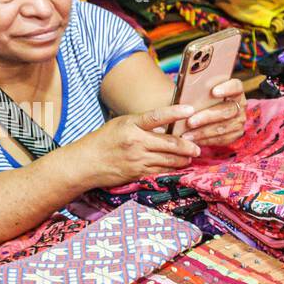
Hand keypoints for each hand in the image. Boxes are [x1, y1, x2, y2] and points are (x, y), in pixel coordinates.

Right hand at [71, 105, 200, 187]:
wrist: (85, 163)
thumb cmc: (103, 140)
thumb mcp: (120, 124)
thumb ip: (142, 124)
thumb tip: (165, 125)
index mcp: (131, 125)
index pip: (156, 116)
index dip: (175, 112)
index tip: (189, 109)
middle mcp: (136, 142)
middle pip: (170, 143)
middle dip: (188, 146)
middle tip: (198, 147)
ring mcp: (138, 159)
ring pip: (169, 160)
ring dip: (183, 159)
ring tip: (191, 157)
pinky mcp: (138, 173)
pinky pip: (161, 171)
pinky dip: (172, 169)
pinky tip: (179, 168)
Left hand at [180, 78, 246, 145]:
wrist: (210, 112)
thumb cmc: (203, 97)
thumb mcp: (201, 89)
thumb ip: (197, 87)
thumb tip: (184, 84)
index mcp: (235, 89)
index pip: (236, 87)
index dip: (227, 89)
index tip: (214, 92)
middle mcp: (240, 105)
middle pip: (227, 110)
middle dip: (207, 117)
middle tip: (190, 121)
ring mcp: (239, 120)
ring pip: (223, 127)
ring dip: (203, 132)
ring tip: (187, 135)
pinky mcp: (236, 133)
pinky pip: (222, 139)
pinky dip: (206, 140)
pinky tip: (193, 140)